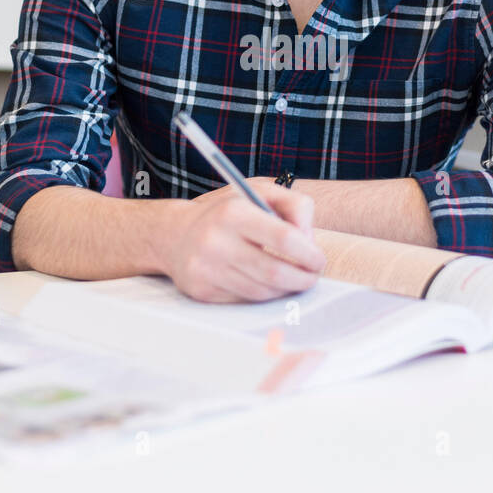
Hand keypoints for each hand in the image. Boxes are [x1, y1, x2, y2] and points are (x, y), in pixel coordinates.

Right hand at [156, 181, 325, 302]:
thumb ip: (295, 206)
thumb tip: (309, 241)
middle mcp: (215, 241)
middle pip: (275, 272)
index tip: (318, 260)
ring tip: (293, 279)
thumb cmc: (227, 211)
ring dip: (285, 289)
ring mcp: (206, 269)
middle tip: (312, 276)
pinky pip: (244, 300)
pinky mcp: (202, 290)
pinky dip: (263, 294)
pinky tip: (267, 283)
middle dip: (303, 278)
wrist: (174, 234)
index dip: (308, 254)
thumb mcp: (260, 192)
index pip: (284, 239)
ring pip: (262, 292)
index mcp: (233, 212)